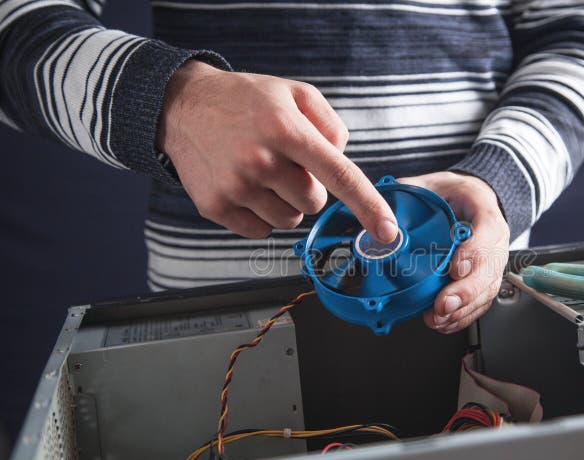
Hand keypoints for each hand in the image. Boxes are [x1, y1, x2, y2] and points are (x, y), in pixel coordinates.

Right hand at [157, 61, 397, 241]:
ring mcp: (235, 187)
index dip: (368, 206)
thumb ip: (330, 124)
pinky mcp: (215, 207)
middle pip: (314, 202)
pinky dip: (260, 215)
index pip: (339, 174)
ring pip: (290, 220)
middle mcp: (261, 160)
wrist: (182, 106)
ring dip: (284, 202)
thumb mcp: (295, 93)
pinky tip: (245, 186)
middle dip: (308, 186)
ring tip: (262, 172)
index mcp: (286, 130)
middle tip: (284, 161)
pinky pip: (260, 231)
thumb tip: (340, 159)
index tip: (388, 230)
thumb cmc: (246, 100)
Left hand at [398, 172, 509, 332]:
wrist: (469, 199)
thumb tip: (379, 212)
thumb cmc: (454, 193)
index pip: (487, 231)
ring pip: (486, 290)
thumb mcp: (433, 184)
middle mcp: (494, 239)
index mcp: (485, 210)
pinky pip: (480, 303)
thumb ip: (409, 192)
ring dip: (462, 309)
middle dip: (466, 291)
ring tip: (438, 317)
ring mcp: (492, 262)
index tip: (455, 268)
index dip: (473, 252)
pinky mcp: (485, 280)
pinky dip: (462, 316)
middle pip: (490, 269)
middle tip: (443, 303)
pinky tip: (445, 322)